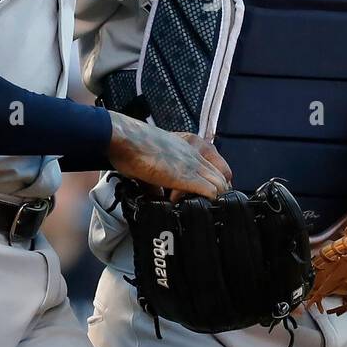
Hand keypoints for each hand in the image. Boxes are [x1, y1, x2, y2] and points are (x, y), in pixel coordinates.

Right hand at [107, 112, 231, 201]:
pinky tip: (195, 208)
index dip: (213, 185)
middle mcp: (193, 154)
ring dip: (212, 199)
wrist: (124, 138)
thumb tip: (157, 198)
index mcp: (186, 148)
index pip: (214, 167)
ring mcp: (191, 165)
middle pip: (222, 177)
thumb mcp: (149, 162)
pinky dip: (206, 202)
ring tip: (198, 208)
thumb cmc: (131, 147)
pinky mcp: (185, 176)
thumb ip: (157, 180)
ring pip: (220, 185)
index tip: (206, 196)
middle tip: (204, 206)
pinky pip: (210, 192)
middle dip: (217, 194)